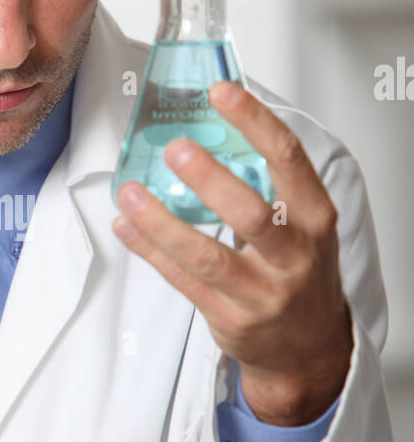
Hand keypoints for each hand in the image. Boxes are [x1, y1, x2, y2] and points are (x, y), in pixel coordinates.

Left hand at [112, 79, 352, 425]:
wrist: (308, 348)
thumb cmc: (299, 272)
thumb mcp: (304, 224)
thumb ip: (270, 183)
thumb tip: (214, 124)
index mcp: (314, 219)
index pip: (289, 160)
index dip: (255, 122)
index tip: (222, 92)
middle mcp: (293, 257)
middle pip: (251, 214)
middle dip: (210, 179)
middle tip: (175, 148)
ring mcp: (261, 293)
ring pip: (207, 256)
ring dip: (162, 222)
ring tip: (131, 193)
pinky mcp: (229, 317)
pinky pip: (182, 280)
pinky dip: (150, 251)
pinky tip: (127, 226)